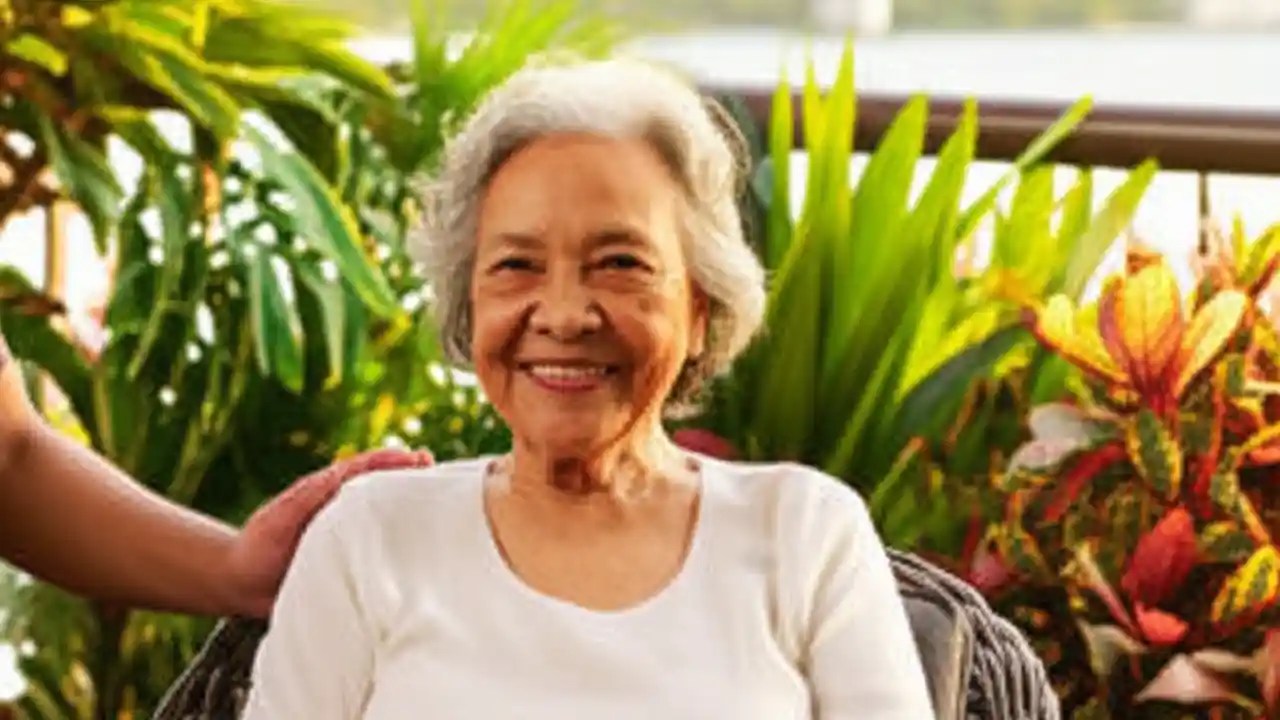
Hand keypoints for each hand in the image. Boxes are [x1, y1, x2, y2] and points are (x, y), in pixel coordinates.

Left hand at [224, 447, 433, 617]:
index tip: (419, 458)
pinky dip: (401, 542)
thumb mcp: (278, 518)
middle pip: (382, 487)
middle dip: (410, 477)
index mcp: (327, 492)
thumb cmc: (256, 547)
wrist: (238, 583)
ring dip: (409, 506)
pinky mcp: (348, 562)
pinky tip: (422, 547)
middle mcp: (342, 510)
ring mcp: (347, 536)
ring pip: (384, 515)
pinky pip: (379, 550)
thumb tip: (338, 472)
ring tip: (439, 501)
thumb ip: (306, 497)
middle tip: (438, 470)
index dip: (392, 461)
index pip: (365, 469)